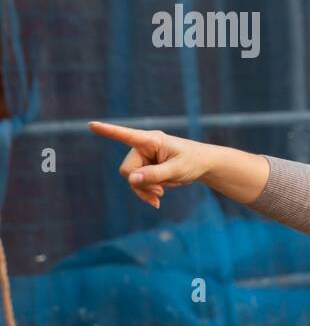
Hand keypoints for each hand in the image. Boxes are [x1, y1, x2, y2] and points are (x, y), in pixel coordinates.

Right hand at [88, 121, 212, 208]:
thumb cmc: (193, 161)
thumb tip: (131, 179)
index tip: (92, 124)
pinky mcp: (144, 168)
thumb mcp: (177, 169)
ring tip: (160, 196)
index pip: (126, 135)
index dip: (108, 131)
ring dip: (143, 190)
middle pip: (127, 169)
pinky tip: (157, 200)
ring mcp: (142, 158)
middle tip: (160, 192)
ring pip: (130, 179)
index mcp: (151, 140)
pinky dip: (145, 192)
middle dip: (141, 183)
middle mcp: (142, 147)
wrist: (202, 165)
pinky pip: (136, 183)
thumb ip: (155, 174)